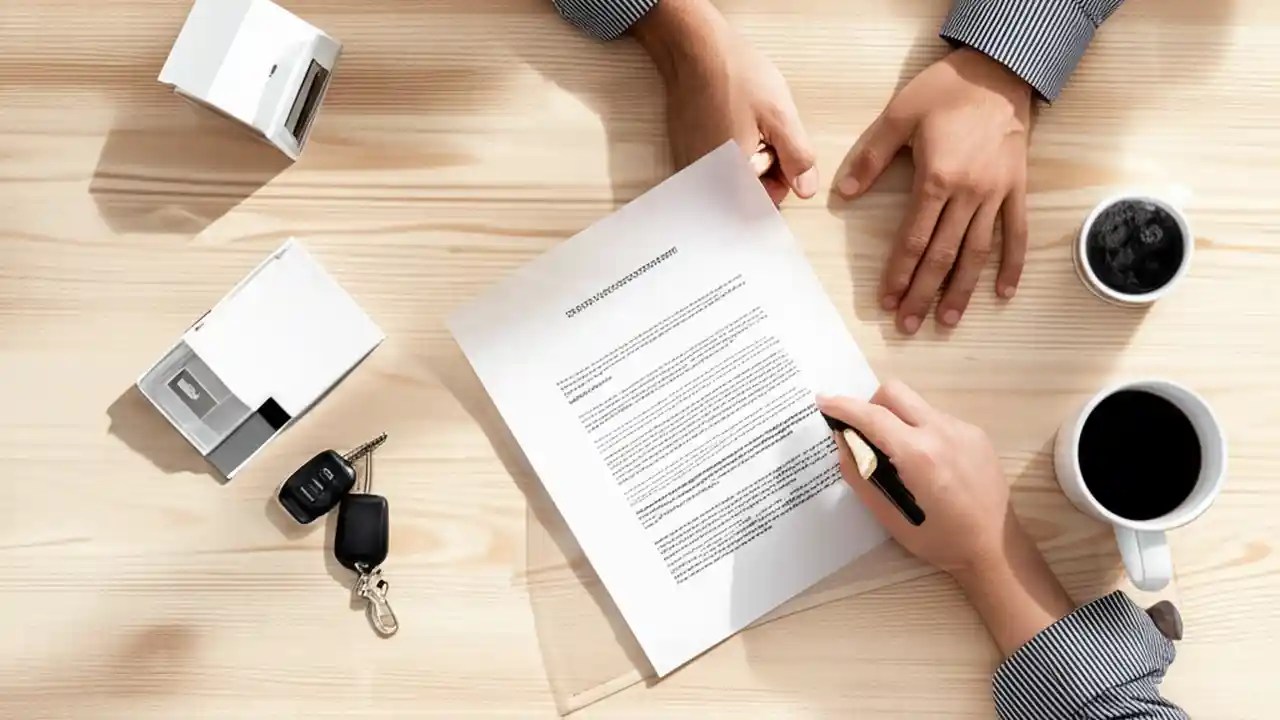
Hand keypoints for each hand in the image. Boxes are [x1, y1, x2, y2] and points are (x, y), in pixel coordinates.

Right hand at [631, 0, 817, 204]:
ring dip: (746, 157)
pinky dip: (728, 151)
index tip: (779, 148)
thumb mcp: (780, 115)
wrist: (694, 49)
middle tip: (761, 130)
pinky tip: (728, 123)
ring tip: (743, 122)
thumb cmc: (734, 76)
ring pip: (733, 178)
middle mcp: (706, 182)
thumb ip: (797, 158)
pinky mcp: (685, 157)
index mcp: (731, 177)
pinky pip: (716, 168)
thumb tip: (805, 189)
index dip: (782, 175)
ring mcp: (692, 171)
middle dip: (763, 167)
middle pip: (748, 192)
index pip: (767, 201)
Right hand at [818, 381, 1074, 654]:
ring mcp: (962, 429)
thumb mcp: (890, 517)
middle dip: (870, 404)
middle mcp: (942, 432)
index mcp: (919, 455)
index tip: (823, 402)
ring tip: (898, 456)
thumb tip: (843, 444)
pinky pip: (936, 418)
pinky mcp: (975, 434)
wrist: (996, 547)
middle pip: (894, 392)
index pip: (872, 416)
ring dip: (896, 418)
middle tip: (864, 433)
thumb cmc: (940, 540)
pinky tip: (925, 463)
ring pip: (916, 404)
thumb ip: (861, 477)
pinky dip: (919, 429)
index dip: (842, 407)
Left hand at [837, 49, 1032, 332]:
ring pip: (978, 252)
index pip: (914, 239)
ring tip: (949, 320)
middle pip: (944, 255)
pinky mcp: (1017, 188)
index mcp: (937, 179)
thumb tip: (843, 195)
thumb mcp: (899, 115)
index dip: (899, 273)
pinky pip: (1016, 233)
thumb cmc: (945, 90)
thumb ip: (871, 158)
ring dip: (963, 290)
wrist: (999, 71)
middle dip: (923, 293)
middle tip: (909, 325)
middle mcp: (969, 194)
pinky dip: (1011, 265)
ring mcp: (996, 194)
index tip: (887, 301)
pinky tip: (1003, 293)